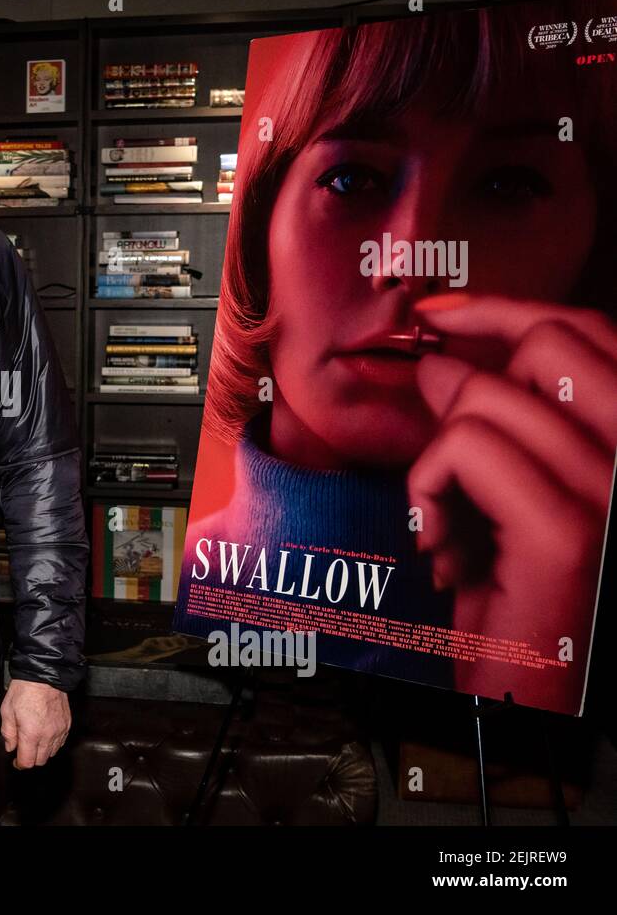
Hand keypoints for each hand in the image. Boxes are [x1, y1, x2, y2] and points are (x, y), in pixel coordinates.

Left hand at [0, 678, 70, 768]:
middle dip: (31, 758)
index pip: (27, 761)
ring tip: (34, 740)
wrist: (43, 675)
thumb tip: (10, 747)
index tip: (16, 761)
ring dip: (42, 751)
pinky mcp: (66, 724)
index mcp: (31, 733)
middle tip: (24, 750)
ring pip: (52, 753)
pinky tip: (45, 735)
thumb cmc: (25, 689)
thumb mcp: (7, 710)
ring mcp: (59, 730)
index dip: (20, 764)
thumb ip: (8, 733)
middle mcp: (47, 735)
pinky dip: (53, 743)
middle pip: (40, 761)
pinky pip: (61, 742)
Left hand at [408, 293, 616, 710]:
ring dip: (439, 461)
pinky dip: (426, 489)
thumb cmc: (513, 606)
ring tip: (447, 523)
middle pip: (546, 347)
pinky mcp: (570, 529)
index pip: (590, 332)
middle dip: (467, 385)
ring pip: (488, 400)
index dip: (508, 308)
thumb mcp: (505, 498)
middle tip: (441, 452)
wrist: (526, 707)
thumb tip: (444, 357)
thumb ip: (500, 425)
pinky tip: (438, 544)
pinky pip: (464, 448)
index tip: (440, 314)